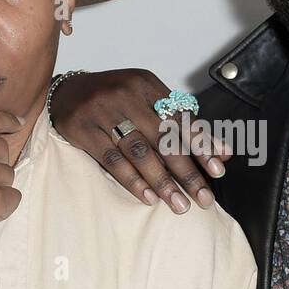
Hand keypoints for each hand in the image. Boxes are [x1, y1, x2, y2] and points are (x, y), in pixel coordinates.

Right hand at [48, 69, 230, 212]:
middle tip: (204, 198)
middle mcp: (126, 94)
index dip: (202, 146)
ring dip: (162, 181)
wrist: (65, 92)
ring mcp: (102, 111)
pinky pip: (112, 159)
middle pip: (164, 138)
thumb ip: (182, 127)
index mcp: (146, 84)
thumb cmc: (114, 101)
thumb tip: (223, 153)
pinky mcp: (82, 129)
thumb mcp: (148, 104)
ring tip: (179, 204)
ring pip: (140, 151)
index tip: (219, 170)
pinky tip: (149, 197)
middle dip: (188, 171)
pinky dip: (132, 180)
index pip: (181, 120)